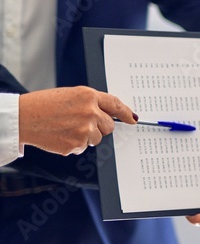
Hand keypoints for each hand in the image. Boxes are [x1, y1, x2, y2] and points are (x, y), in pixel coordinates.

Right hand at [18, 86, 135, 155]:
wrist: (22, 118)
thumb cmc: (43, 105)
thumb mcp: (70, 96)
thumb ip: (91, 103)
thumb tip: (112, 115)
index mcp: (88, 96)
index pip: (115, 104)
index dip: (125, 113)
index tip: (132, 118)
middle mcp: (90, 112)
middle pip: (109, 126)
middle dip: (99, 126)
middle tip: (80, 123)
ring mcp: (84, 129)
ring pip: (97, 138)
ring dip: (86, 136)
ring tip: (66, 128)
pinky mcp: (77, 144)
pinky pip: (83, 147)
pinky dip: (74, 144)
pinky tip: (60, 135)